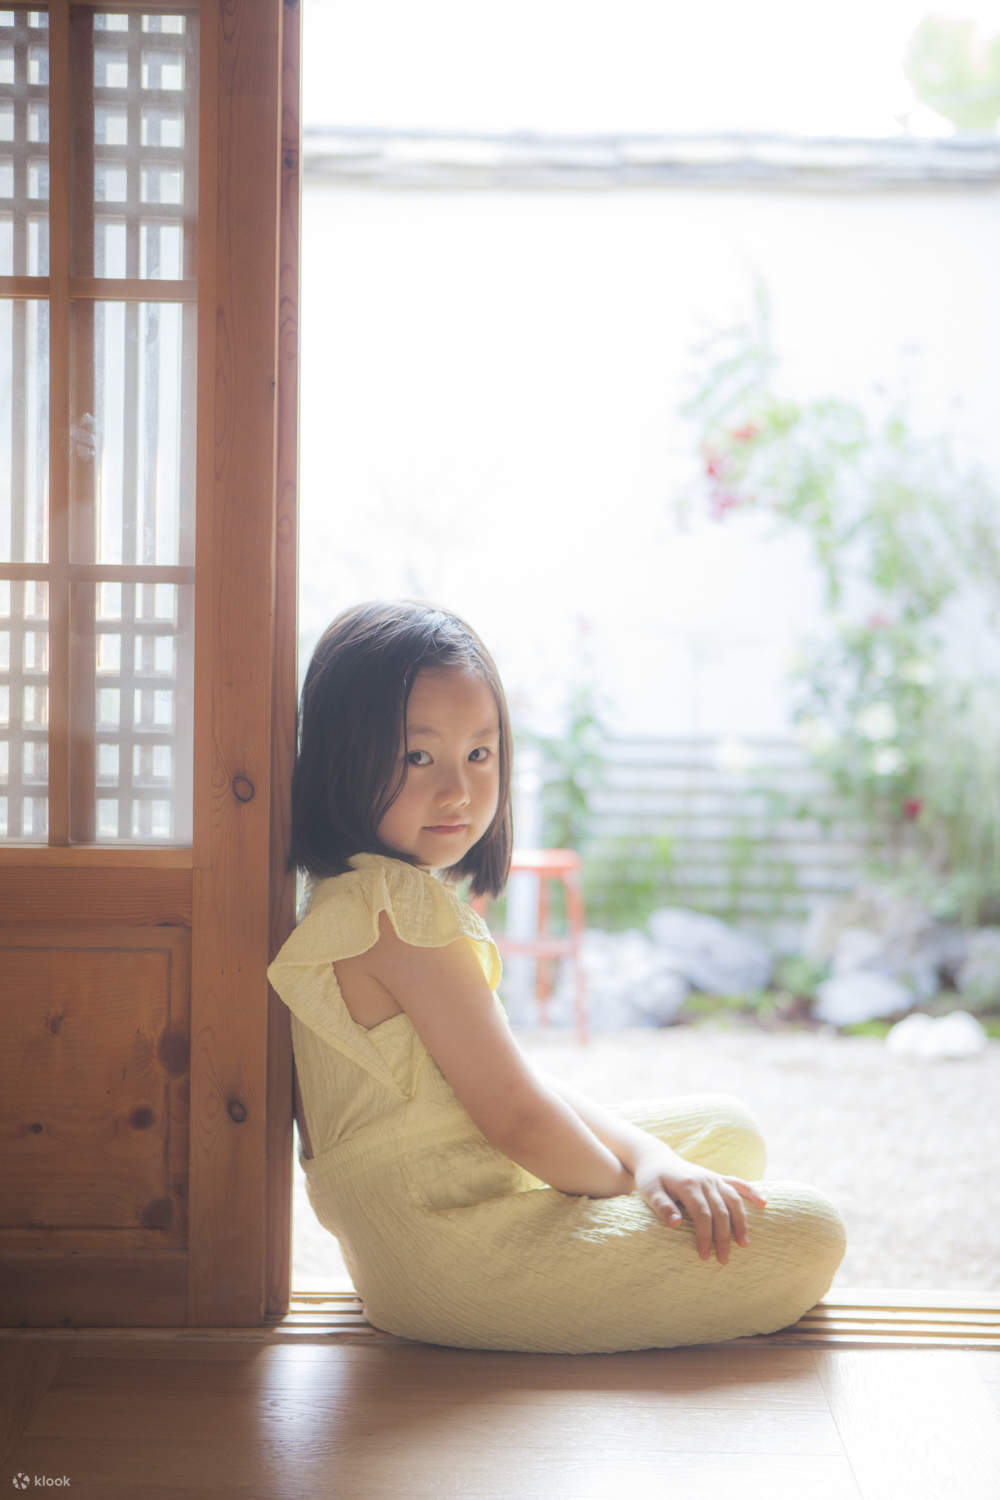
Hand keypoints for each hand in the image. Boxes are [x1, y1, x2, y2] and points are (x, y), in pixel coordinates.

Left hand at [632, 1145, 767, 1264]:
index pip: (702, 1214)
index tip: (704, 1256)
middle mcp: (705, 1180)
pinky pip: (738, 1183)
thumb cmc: (651, 1179)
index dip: (705, 1236)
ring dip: (741, 1222)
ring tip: (744, 1244)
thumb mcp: (649, 1192)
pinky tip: (763, 1202)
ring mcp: (713, 1178)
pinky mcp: (717, 1177)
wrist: (656, 1158)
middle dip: (723, 1237)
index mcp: (688, 1184)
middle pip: (720, 1211)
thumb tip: (676, 1225)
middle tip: (724, 1260)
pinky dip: (751, 1192)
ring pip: (733, 1200)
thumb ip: (662, 1207)